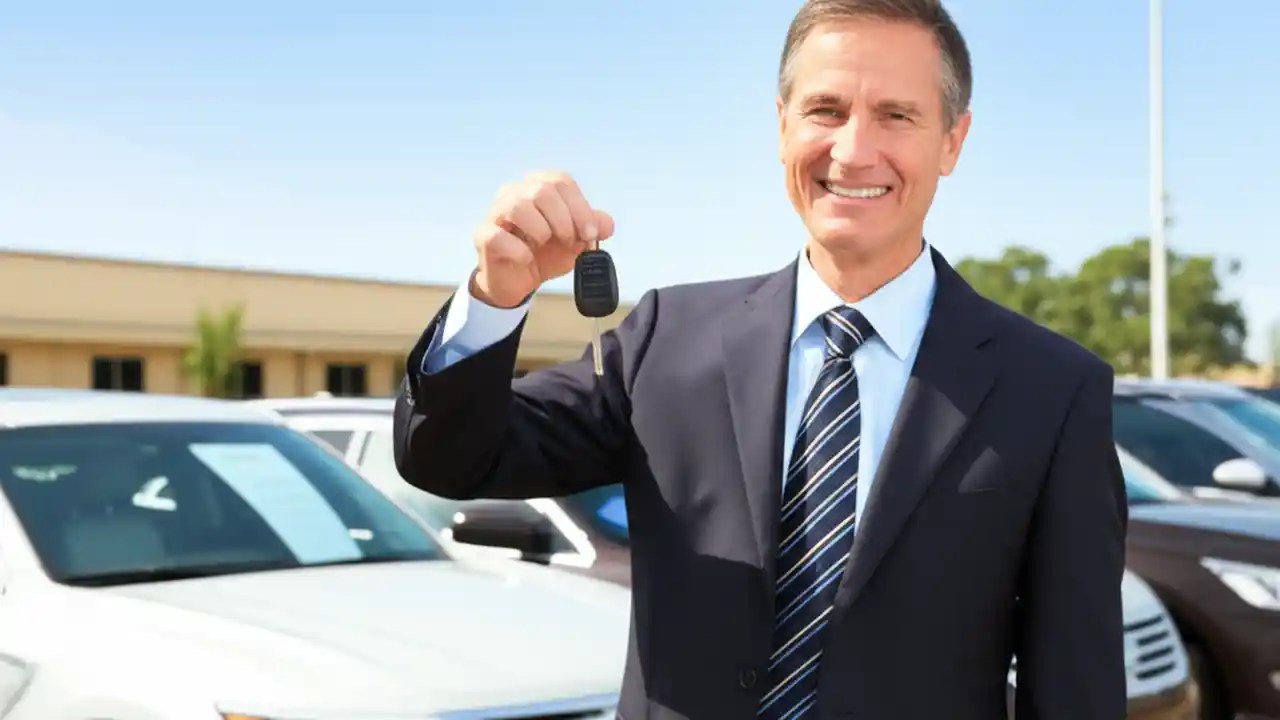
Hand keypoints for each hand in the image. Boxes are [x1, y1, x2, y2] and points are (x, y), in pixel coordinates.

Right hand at [470, 171, 614, 307]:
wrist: (519, 282)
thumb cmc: (545, 254)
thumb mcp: (576, 241)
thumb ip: (593, 228)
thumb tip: (606, 224)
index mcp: (538, 187)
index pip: (561, 181)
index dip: (580, 207)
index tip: (589, 233)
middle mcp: (514, 193)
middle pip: (542, 190)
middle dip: (563, 219)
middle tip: (569, 241)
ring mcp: (495, 213)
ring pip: (518, 206)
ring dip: (541, 230)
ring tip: (544, 244)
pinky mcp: (483, 237)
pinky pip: (498, 236)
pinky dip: (519, 250)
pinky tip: (526, 258)